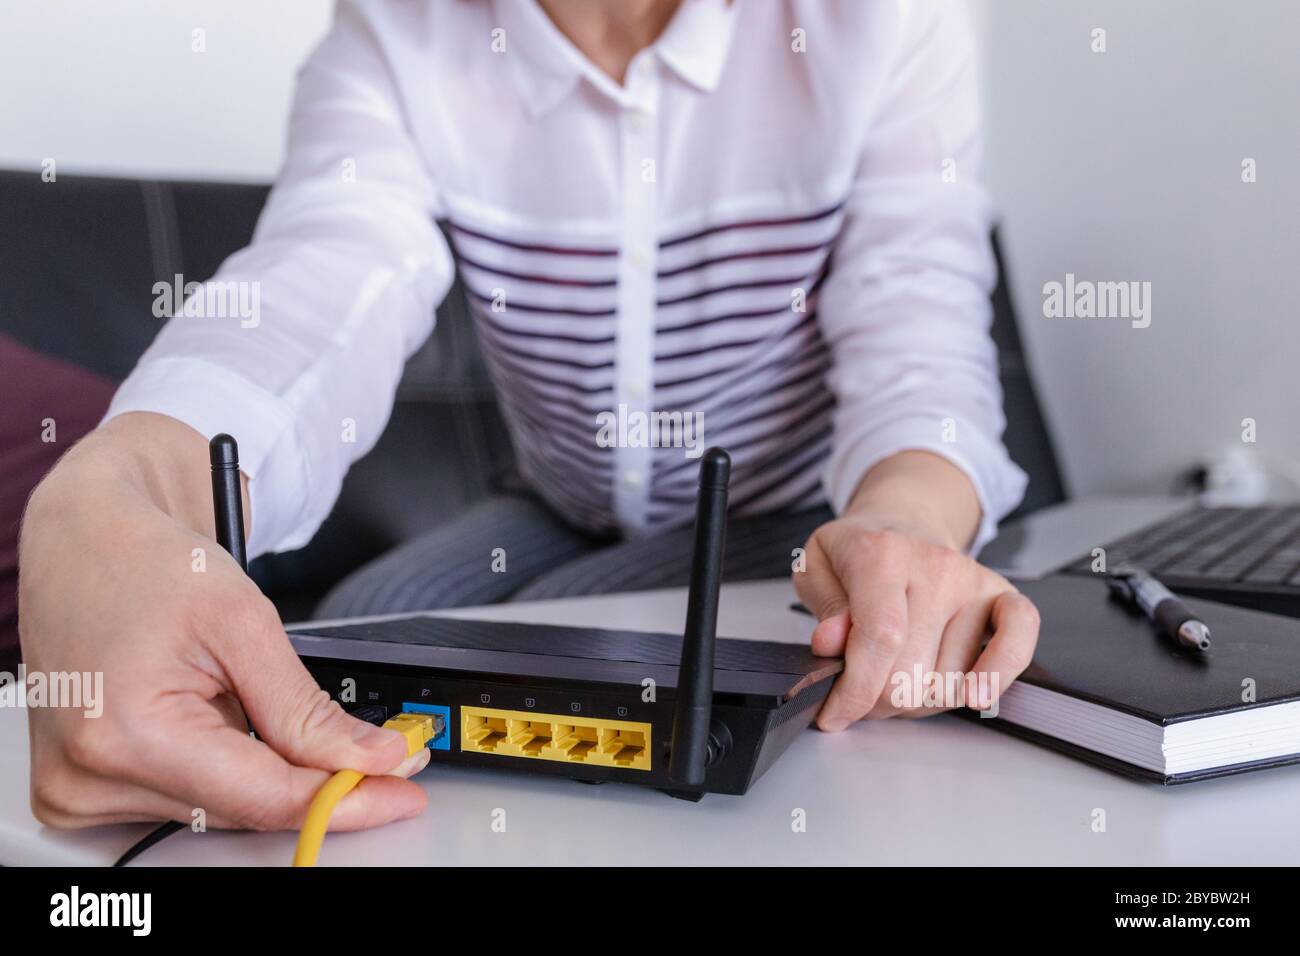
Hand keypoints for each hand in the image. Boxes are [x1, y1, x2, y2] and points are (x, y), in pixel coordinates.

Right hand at [19, 413, 427, 829]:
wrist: (84, 546)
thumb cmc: (150, 565)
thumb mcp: (244, 622)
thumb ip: (305, 707)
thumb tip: (370, 757)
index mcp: (126, 733)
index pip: (263, 797)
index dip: (346, 797)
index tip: (404, 788)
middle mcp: (88, 776)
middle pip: (243, 808)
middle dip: (317, 778)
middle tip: (379, 750)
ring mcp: (78, 788)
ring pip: (219, 807)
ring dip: (259, 764)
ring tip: (239, 690)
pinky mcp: (81, 789)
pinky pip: (185, 796)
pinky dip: (222, 763)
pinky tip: (213, 712)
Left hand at [793, 452, 1039, 729]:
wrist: (905, 521)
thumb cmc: (857, 554)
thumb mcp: (817, 568)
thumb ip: (824, 609)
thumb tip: (832, 643)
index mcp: (881, 555)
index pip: (879, 638)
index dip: (855, 691)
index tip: (834, 714)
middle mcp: (935, 567)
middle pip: (910, 673)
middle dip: (876, 700)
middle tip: (859, 690)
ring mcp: (973, 582)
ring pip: (948, 683)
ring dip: (916, 699)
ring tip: (895, 674)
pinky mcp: (1004, 596)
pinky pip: (1019, 643)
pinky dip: (997, 677)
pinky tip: (975, 695)